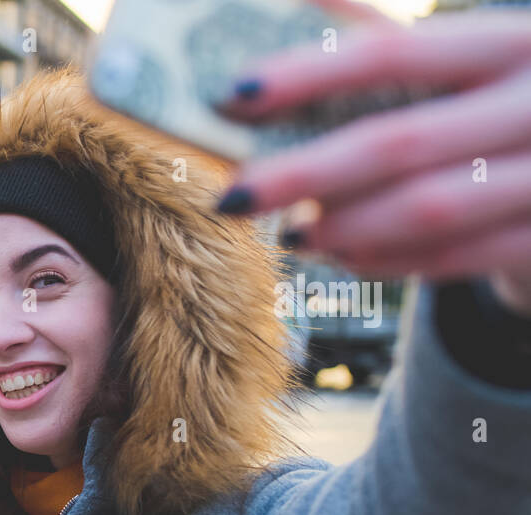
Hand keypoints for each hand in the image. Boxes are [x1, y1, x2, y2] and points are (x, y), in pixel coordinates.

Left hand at [214, 3, 530, 315]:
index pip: (393, 51)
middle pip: (399, 141)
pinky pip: (454, 257)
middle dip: (305, 173)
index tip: (236, 93)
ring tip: (291, 234)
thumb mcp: (472, 53)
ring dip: (345, 226)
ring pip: (427, 207)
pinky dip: (390, 260)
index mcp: (508, 41)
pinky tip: (343, 257)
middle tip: (235, 197)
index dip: (310, 73)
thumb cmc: (509, 102)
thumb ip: (388, 31)